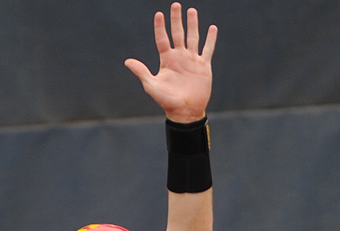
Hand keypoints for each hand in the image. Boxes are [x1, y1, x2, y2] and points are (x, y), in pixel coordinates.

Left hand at [125, 4, 215, 122]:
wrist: (185, 111)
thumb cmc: (166, 100)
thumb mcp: (151, 86)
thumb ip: (141, 72)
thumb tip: (127, 61)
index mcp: (167, 60)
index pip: (162, 39)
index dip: (160, 27)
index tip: (159, 14)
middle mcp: (179, 57)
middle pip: (177, 33)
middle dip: (176, 19)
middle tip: (176, 5)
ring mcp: (192, 60)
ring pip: (192, 37)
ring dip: (192, 24)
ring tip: (191, 10)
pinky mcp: (203, 66)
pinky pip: (207, 49)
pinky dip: (210, 39)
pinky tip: (212, 28)